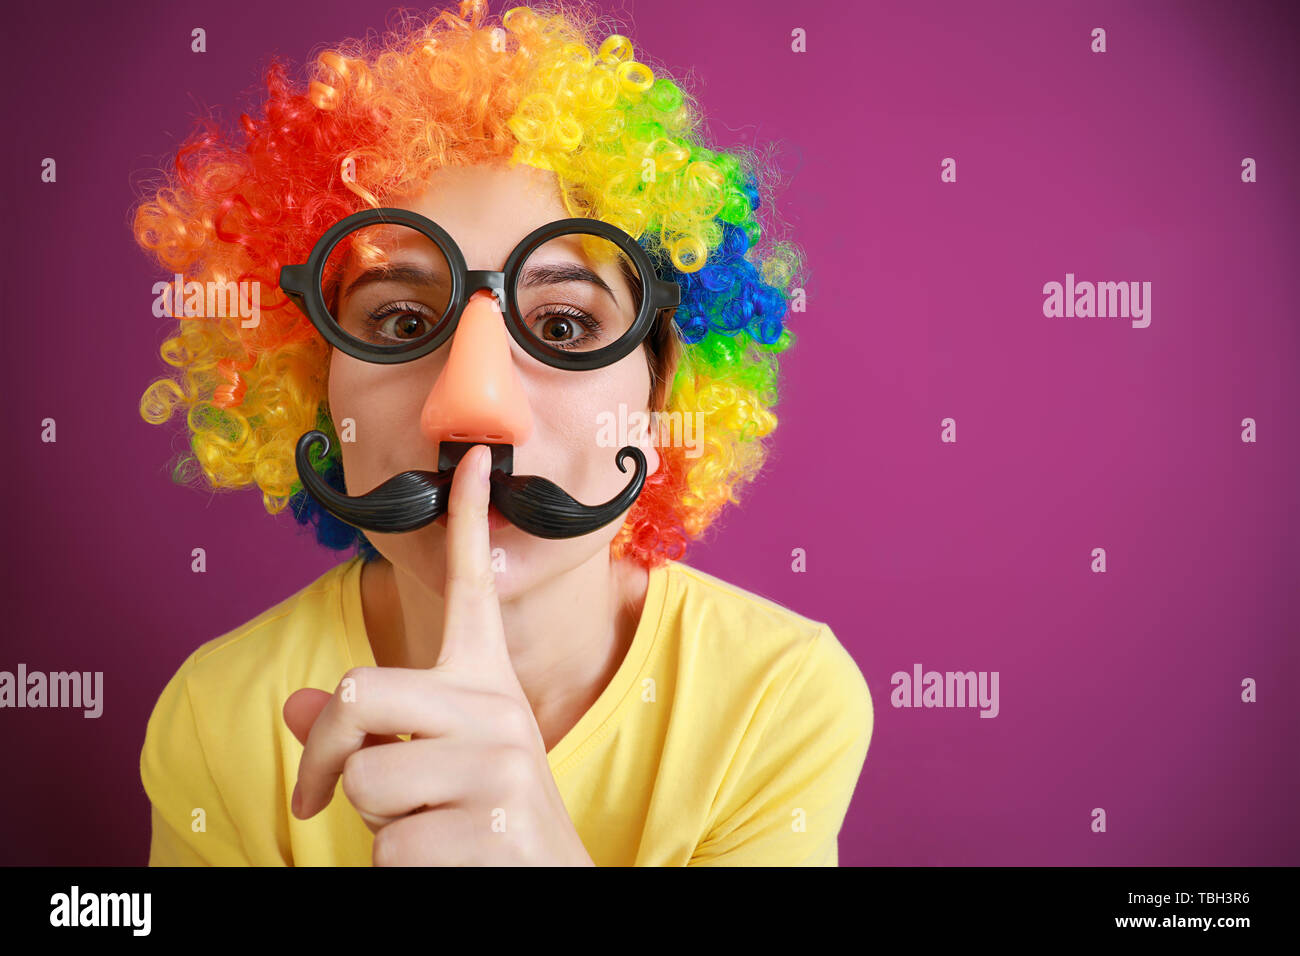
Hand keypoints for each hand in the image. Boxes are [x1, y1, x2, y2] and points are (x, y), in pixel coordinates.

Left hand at [282, 444, 594, 865]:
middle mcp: (500, 710)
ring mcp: (499, 765)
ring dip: (371, 819)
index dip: (469, 520)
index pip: (474, 589)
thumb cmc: (478, 817)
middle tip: (315, 796)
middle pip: (361, 692)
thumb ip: (368, 730)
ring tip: (427, 826)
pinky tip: (445, 860)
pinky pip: (384, 843)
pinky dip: (395, 865)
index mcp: (487, 684)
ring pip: (364, 776)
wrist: (545, 885)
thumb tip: (295, 704)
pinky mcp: (485, 825)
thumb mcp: (430, 764)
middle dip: (322, 753)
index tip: (474, 455)